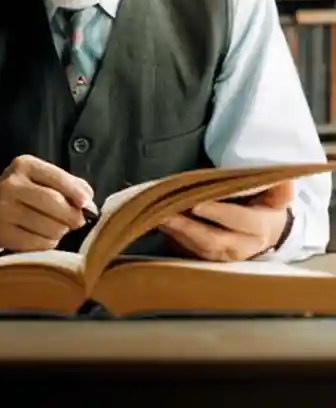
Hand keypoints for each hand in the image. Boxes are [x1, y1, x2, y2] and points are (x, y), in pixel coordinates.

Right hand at [0, 155, 96, 252]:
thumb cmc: (23, 191)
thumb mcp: (41, 178)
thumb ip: (70, 185)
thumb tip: (89, 206)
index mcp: (24, 166)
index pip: (57, 178)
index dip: (76, 193)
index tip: (87, 205)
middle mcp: (10, 185)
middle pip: (55, 203)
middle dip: (73, 216)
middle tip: (76, 221)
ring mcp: (3, 210)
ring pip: (50, 227)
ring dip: (61, 231)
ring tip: (56, 227)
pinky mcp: (2, 233)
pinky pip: (39, 244)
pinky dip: (48, 243)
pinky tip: (42, 236)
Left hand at [157, 181, 292, 261]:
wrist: (264, 233)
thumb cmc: (263, 206)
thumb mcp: (275, 196)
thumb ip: (276, 187)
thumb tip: (282, 177)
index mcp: (259, 228)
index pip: (239, 221)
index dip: (218, 213)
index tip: (196, 204)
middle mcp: (241, 247)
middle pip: (212, 241)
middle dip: (187, 227)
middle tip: (164, 212)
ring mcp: (222, 257)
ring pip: (196, 249)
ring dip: (175, 233)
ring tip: (156, 216)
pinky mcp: (206, 260)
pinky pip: (186, 252)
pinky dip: (171, 238)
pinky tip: (156, 223)